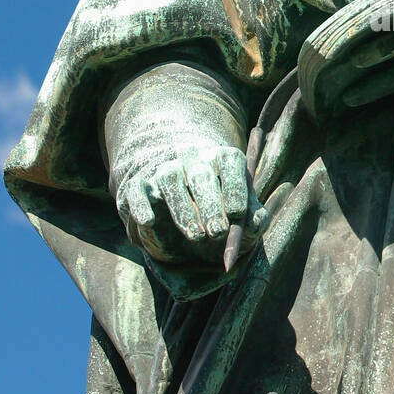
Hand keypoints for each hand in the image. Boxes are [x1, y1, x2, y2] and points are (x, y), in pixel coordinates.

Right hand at [115, 143, 266, 264]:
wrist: (180, 212)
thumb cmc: (219, 212)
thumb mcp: (240, 217)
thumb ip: (253, 217)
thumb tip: (257, 222)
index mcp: (221, 159)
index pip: (229, 160)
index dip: (235, 187)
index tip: (237, 214)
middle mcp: (192, 159)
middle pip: (200, 173)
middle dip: (210, 204)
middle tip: (218, 232)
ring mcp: (163, 170)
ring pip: (170, 179)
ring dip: (183, 208)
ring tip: (196, 235)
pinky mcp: (139, 185)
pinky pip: (137, 191)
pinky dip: (141, 205)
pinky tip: (149, 221)